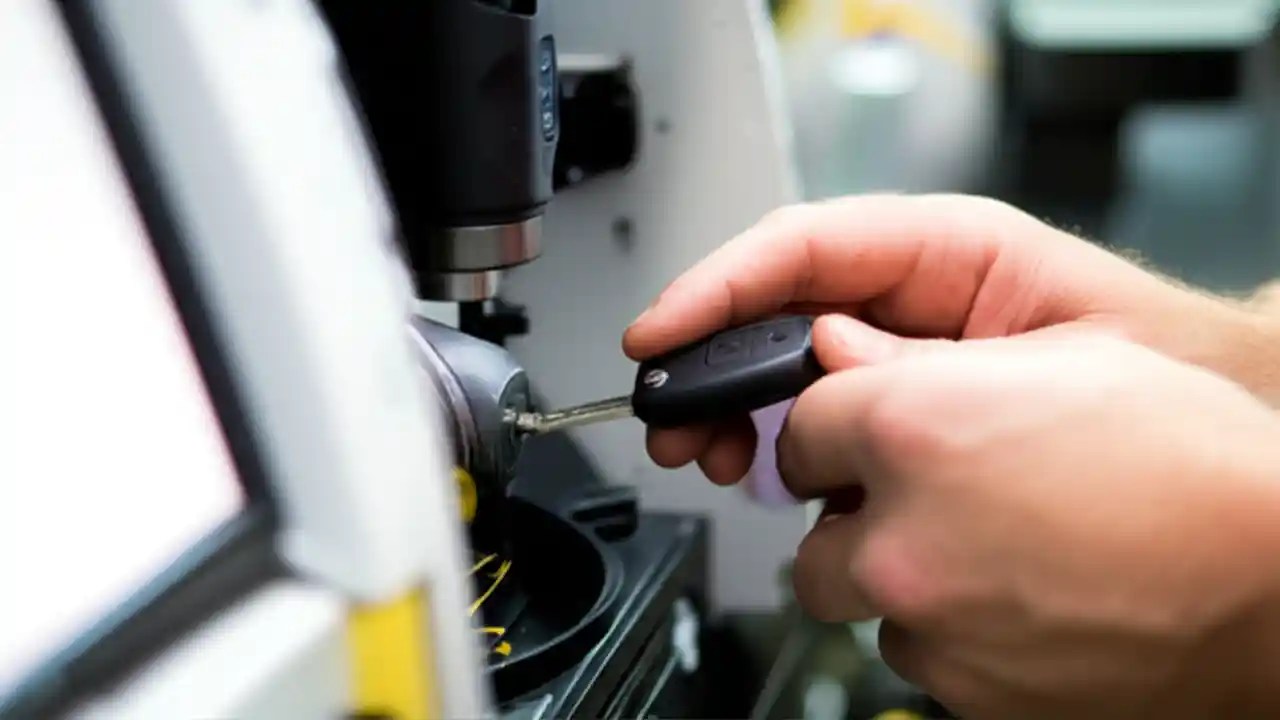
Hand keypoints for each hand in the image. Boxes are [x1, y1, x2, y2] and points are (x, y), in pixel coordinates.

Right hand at [622, 194, 1279, 484]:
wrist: (1226, 435)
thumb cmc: (1169, 369)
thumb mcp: (1057, 350)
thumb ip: (933, 354)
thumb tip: (825, 362)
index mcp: (949, 253)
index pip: (805, 248)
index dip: (717, 287)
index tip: (662, 332)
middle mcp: (911, 302)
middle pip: (773, 312)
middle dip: (710, 363)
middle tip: (675, 419)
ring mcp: (900, 360)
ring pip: (782, 374)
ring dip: (733, 414)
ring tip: (711, 455)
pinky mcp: (902, 417)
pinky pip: (820, 427)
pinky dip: (782, 454)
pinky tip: (772, 477)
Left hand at [783, 329, 1279, 718]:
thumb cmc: (1197, 464)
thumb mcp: (1067, 360)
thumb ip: (923, 355)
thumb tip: (840, 348)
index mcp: (912, 431)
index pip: (802, 428)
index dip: (835, 425)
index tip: (855, 432)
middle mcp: (901, 539)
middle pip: (812, 533)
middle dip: (855, 514)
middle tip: (924, 498)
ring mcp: (933, 628)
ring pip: (866, 602)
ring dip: (904, 577)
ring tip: (993, 550)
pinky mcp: (967, 695)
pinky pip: (925, 656)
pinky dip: (954, 632)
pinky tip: (1023, 600)